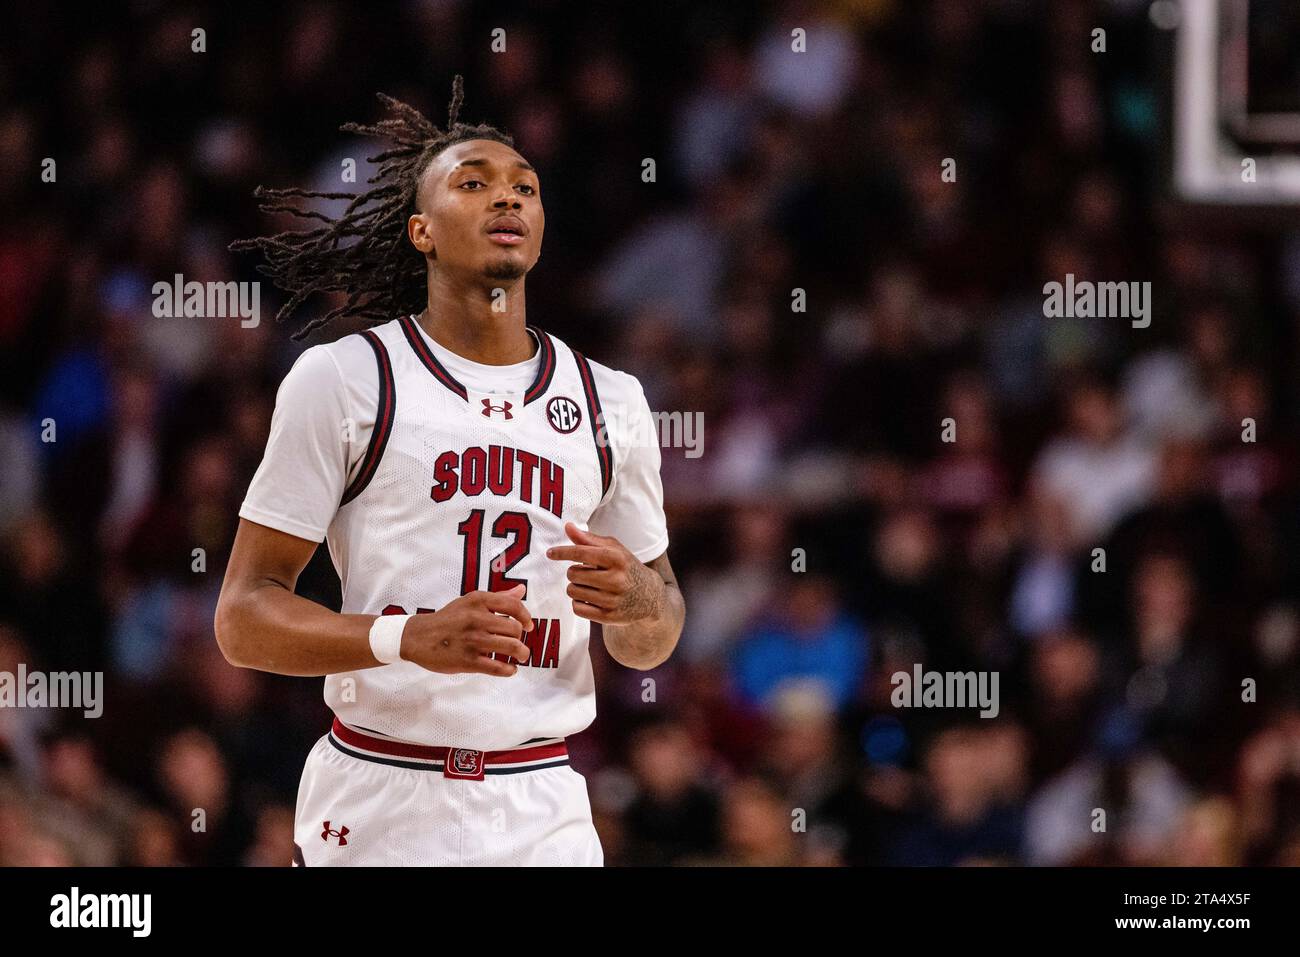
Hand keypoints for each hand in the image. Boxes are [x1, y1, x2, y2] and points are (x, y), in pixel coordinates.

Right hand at [398, 584, 533, 676]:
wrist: (418, 637)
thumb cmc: (448, 619)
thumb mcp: (470, 602)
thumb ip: (497, 598)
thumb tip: (522, 590)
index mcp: (477, 601)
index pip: (513, 605)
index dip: (526, 617)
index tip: (528, 626)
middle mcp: (476, 619)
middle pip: (514, 629)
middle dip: (521, 639)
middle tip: (518, 644)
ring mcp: (472, 640)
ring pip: (510, 647)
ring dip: (521, 654)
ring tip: (520, 657)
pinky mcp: (467, 661)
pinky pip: (497, 667)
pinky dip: (508, 670)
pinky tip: (510, 669)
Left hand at [547, 522, 662, 624]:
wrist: (650, 597)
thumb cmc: (626, 568)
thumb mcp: (613, 550)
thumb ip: (589, 539)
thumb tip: (568, 527)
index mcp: (617, 558)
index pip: (581, 553)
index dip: (562, 552)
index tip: (550, 553)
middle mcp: (616, 579)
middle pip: (573, 574)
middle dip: (574, 572)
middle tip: (586, 573)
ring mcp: (613, 600)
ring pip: (573, 592)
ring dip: (576, 588)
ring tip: (589, 586)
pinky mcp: (609, 617)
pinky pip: (577, 609)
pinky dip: (578, 603)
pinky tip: (590, 599)